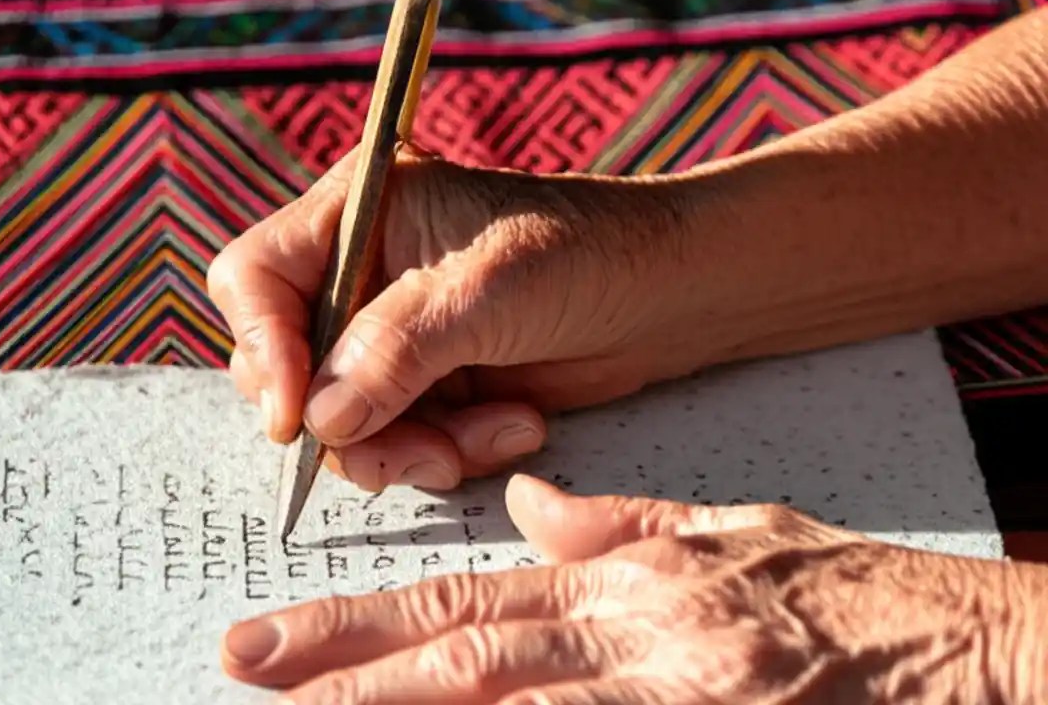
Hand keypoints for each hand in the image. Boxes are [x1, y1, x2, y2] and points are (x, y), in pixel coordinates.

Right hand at [208, 145, 696, 491]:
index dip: (261, 349)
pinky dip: (446, 451)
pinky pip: (396, 441)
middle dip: (346, 421)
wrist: (668, 298)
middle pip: (284, 364)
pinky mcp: (424, 385)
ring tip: (486, 433)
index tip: (295, 417)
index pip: (254, 278)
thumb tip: (317, 420)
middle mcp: (358, 273)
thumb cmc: (587, 256)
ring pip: (338, 420)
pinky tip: (513, 425)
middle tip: (414, 447)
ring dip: (407, 446)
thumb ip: (394, 351)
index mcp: (356, 212)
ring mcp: (388, 335)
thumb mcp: (486, 293)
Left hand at [221, 475, 1044, 703]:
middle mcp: (627, 635)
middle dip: (342, 673)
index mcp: (620, 579)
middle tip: (243, 668)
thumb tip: (525, 510)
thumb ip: (611, 525)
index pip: (462, 594)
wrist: (952, 646)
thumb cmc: (836, 593)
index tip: (271, 640)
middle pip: (461, 654)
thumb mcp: (721, 531)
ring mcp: (665, 693)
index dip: (357, 621)